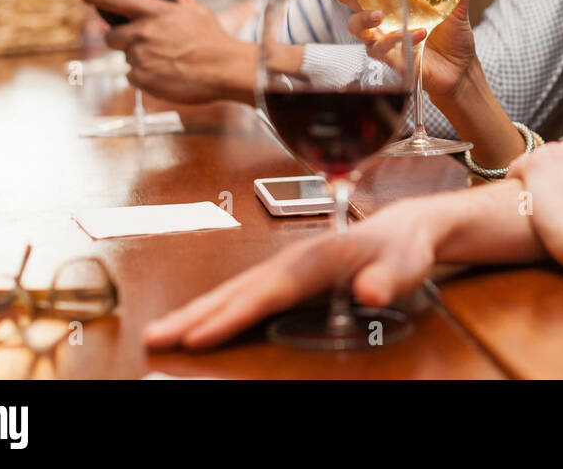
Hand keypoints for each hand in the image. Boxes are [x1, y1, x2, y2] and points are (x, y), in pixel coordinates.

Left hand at [81, 0, 254, 104]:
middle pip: (112, 36)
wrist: (226, 70)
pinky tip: (167, 74)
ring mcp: (140, 58)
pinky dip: (146, 77)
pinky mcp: (142, 80)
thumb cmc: (215, 41)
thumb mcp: (199, 13)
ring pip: (127, 59)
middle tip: (146, 44)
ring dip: (140, 60)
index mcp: (155, 12)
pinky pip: (134, 77)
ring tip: (167, 62)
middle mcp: (143, 33)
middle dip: (122, 40)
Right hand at [142, 200, 439, 349]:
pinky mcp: (284, 272)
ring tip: (159, 330)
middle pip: (239, 289)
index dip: (234, 314)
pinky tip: (194, 320)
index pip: (271, 292)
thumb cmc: (402, 249)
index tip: (200, 335)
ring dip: (196, 309)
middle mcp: (294, 258)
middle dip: (196, 313)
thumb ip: (386, 279)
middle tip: (157, 335)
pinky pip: (242, 290)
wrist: (404, 227)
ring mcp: (285, 264)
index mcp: (319, 257)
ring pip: (234, 288)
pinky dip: (214, 305)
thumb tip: (368, 292)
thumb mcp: (406, 265)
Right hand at [338, 0, 486, 99]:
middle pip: (350, 0)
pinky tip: (419, 34)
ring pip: (356, 27)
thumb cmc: (453, 34)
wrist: (461, 69)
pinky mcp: (390, 58)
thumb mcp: (459, 2)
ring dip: (363, 18)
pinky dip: (397, 40)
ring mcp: (384, 38)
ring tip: (378, 15)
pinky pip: (381, 49)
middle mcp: (384, 17)